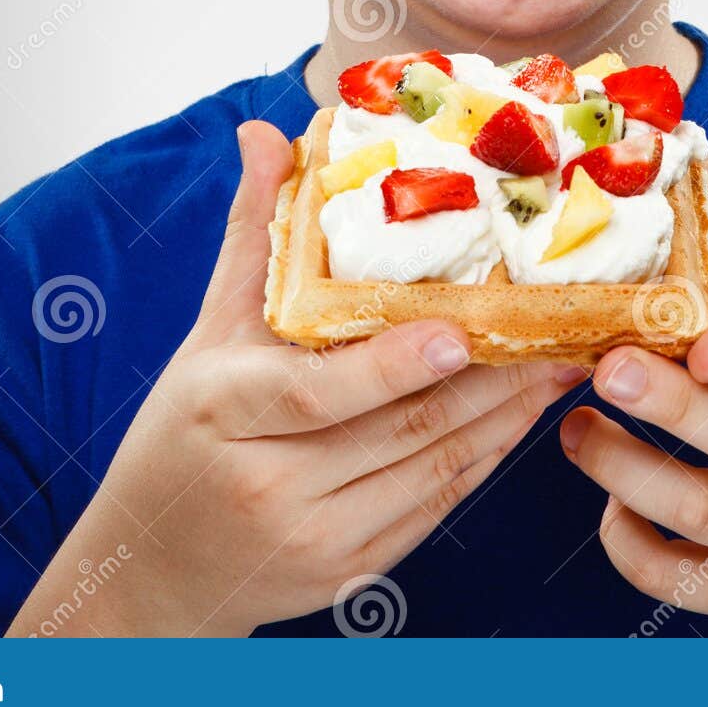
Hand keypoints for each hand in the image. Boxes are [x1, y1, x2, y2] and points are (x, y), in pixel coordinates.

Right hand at [9, 120, 582, 636]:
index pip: (319, 393)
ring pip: (430, 474)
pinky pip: (431, 512)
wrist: (151, 570)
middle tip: (556, 331)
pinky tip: (518, 420)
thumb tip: (263, 131)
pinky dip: (481, 464)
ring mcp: (311, 539)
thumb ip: (250, 230)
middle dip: (489, 382)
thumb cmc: (183, 431)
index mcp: (226, 410)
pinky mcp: (346, 574)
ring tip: (556, 366)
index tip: (460, 335)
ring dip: (503, 421)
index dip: (395, 367)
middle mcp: (268, 484)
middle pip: (398, 431)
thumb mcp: (210, 329)